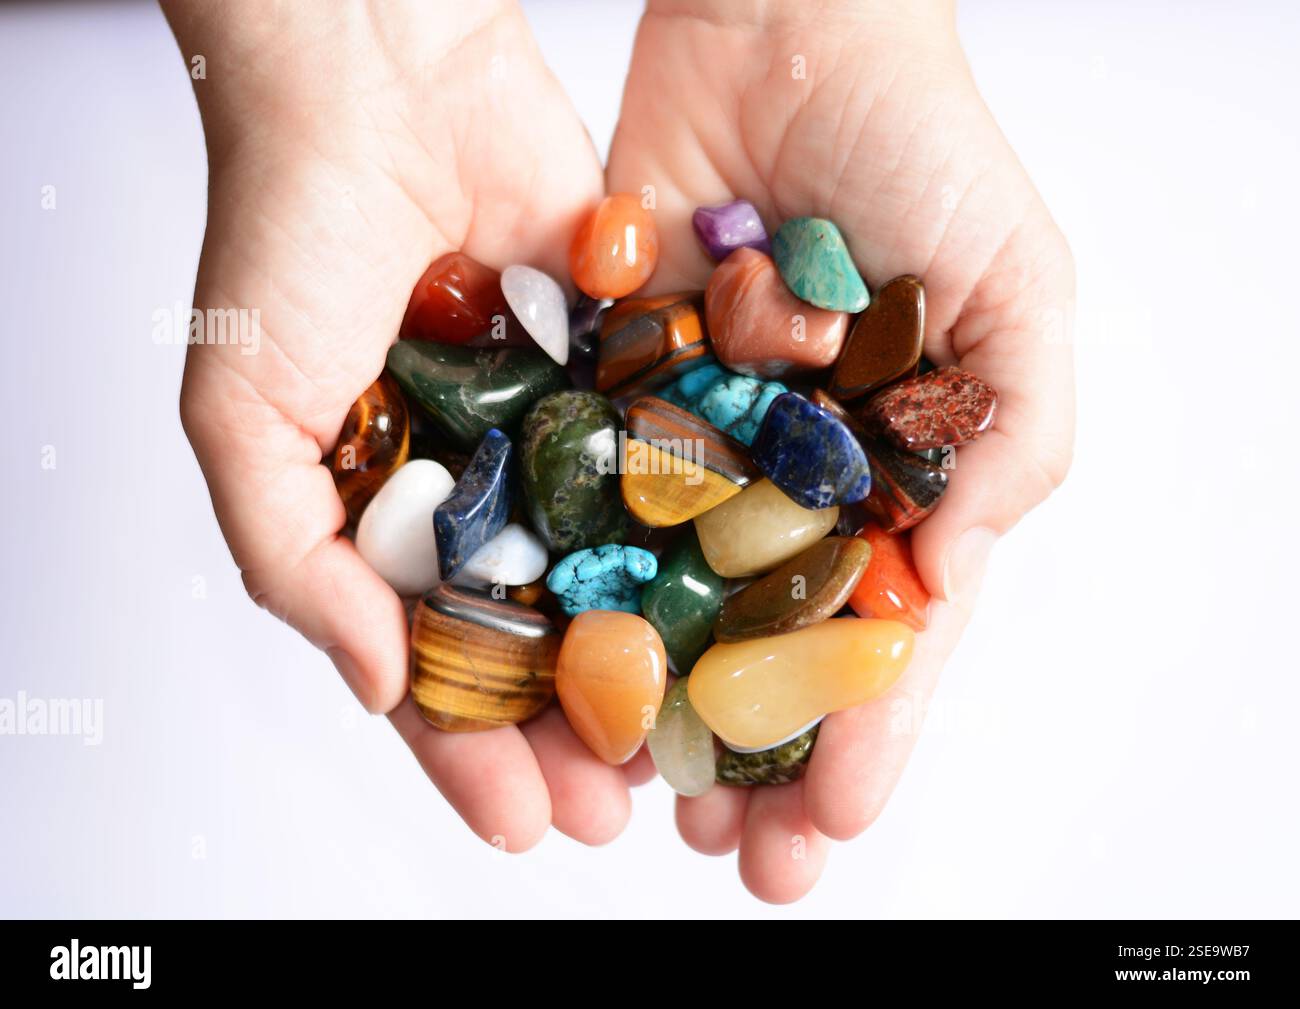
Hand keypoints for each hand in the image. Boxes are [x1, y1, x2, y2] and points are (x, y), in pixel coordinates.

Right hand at [164, 0, 646, 851]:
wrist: (375, 76)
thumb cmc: (281, 236)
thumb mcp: (240, 414)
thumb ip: (288, 559)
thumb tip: (375, 684)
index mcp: (377, 515)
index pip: (428, 662)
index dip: (468, 746)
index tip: (518, 818)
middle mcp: (473, 486)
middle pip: (533, 635)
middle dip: (572, 727)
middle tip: (617, 806)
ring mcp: (552, 431)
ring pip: (610, 568)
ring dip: (646, 653)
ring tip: (688, 736)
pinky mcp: (620, 366)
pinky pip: (660, 462)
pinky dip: (695, 529)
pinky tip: (735, 600)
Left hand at [607, 0, 1075, 900]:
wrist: (785, 32)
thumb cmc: (925, 152)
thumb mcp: (1018, 294)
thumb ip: (1014, 441)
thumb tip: (953, 577)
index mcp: (897, 475)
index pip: (888, 632)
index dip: (870, 731)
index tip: (835, 822)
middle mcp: (791, 480)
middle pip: (772, 647)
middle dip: (759, 755)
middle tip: (739, 858)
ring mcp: (699, 444)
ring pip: (673, 603)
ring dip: (660, 706)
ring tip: (642, 804)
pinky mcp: (613, 393)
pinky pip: (591, 506)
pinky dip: (577, 585)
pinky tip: (559, 668)